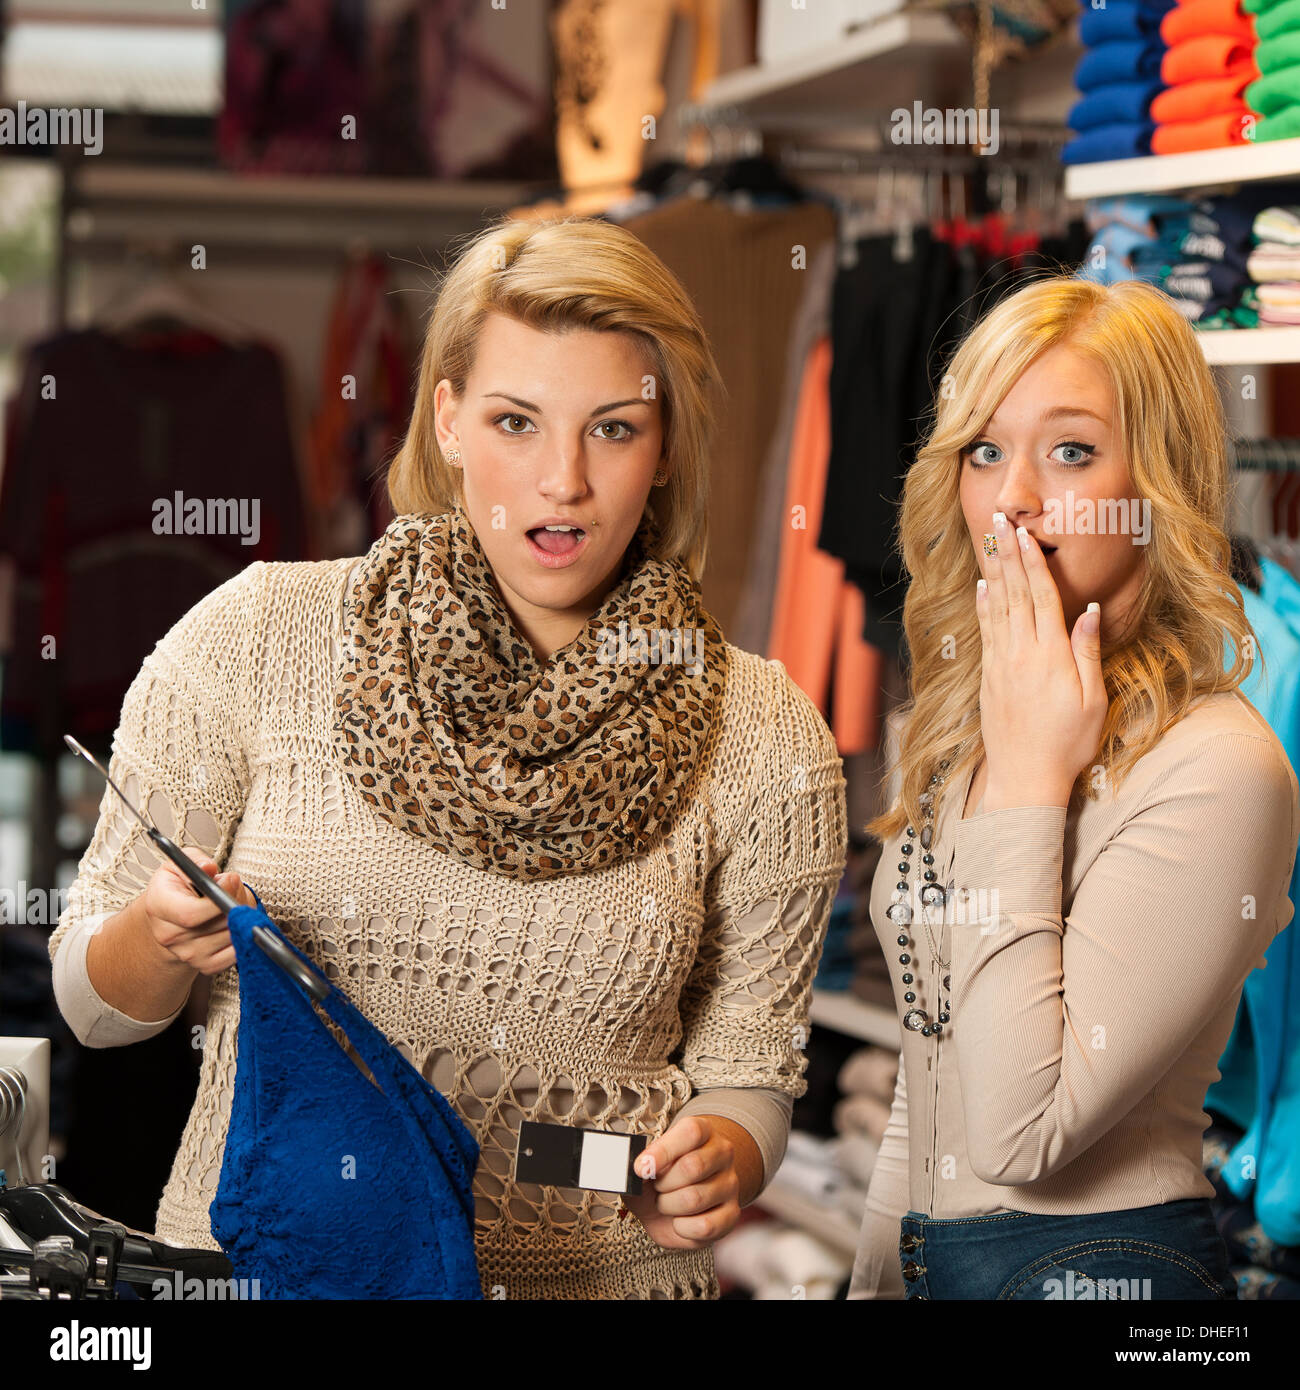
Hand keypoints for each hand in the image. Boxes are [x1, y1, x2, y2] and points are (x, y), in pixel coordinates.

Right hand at [141, 845, 256, 976]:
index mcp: (158, 906)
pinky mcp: (205, 966)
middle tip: (235, 889)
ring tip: (232, 904)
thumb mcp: (182, 864)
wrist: (172, 916)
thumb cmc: (178, 886)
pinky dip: (243, 936)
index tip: (230, 880)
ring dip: (242, 918)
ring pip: (230, 936)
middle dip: (235, 903)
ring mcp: (187, 954)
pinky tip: (235, 923)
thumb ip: (196, 860)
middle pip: (216, 924)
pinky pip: (234, 954)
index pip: (191, 913)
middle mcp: (168, 935)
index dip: (218, 899)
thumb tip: (208, 868)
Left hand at [622, 1114, 755, 1248]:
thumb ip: (637, 1165)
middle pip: (692, 1167)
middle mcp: (722, 1153)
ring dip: (669, 1206)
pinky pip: (705, 1226)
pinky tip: (679, 1221)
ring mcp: (730, 1184)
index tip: (640, 1167)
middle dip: (663, 1183)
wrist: (674, 1202)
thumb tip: (631, 1172)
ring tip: (666, 1202)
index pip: (690, 1133)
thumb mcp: (644, 1166)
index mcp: (702, 1131)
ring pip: (695, 1198)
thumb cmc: (658, 1177)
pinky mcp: (731, 1215)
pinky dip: (682, 1228)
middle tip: (656, 1186)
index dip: (663, 1151)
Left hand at [976, 512, 1107, 807]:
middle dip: (1008, 554)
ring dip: (994, 571)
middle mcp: (1020, 654)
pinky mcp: (989, 676)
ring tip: (989, 540)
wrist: (1023, 777)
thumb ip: (1087, 654)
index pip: (1041, 598)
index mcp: (1049, 656)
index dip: (1033, 563)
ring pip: (997, 607)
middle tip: (1000, 521)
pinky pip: (986, 630)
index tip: (1026, 534)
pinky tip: (983, 585)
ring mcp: (1001, 664)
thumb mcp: (1092, 701)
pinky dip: (984, 604)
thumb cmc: (1066, 743)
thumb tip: (1090, 611)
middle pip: (1015, 594)